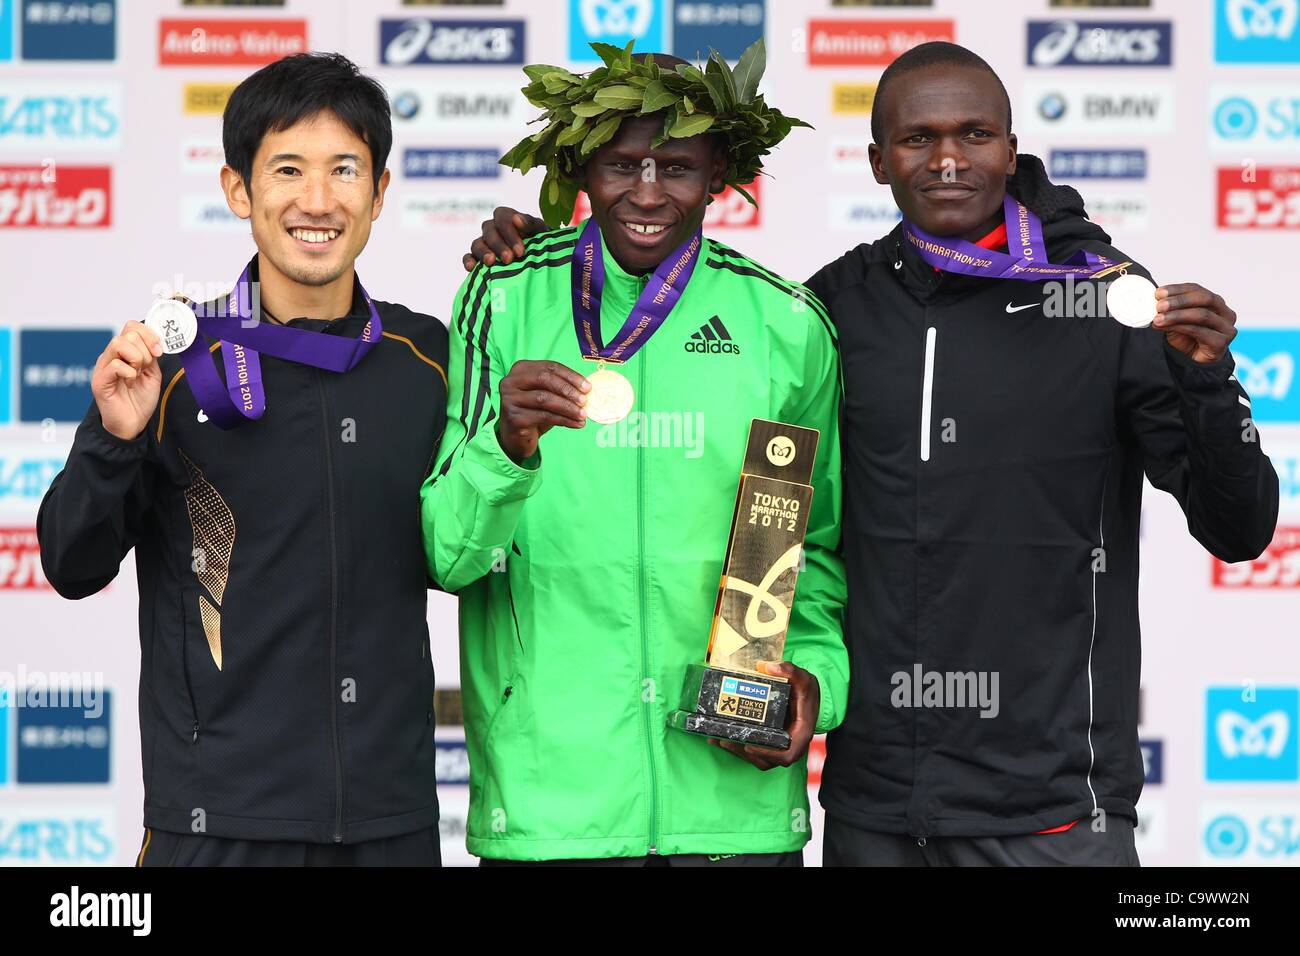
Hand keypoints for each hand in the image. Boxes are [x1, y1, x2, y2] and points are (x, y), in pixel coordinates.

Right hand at [93, 321, 163, 440]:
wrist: (132, 424)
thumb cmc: (140, 400)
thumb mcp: (152, 373)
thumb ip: (151, 356)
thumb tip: (155, 342)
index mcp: (124, 352)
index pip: (132, 326)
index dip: (149, 334)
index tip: (158, 351)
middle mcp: (111, 355)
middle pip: (128, 333)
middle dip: (145, 351)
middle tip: (145, 369)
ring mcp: (103, 366)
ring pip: (119, 343)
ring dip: (136, 359)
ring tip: (136, 375)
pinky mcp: (100, 380)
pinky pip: (115, 364)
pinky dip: (129, 373)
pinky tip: (130, 383)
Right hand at [463, 207, 546, 271]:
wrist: (541, 261)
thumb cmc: (540, 243)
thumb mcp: (541, 231)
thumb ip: (531, 223)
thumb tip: (516, 219)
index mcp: (507, 218)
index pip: (501, 216)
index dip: (509, 232)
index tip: (520, 250)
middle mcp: (493, 229)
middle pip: (489, 231)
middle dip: (499, 245)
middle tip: (509, 259)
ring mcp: (484, 243)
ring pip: (477, 243)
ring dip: (483, 252)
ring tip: (491, 262)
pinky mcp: (477, 258)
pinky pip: (468, 256)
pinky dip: (468, 261)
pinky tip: (471, 268)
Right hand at [496, 360, 589, 462]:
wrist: (516, 436)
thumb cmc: (535, 411)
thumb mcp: (547, 395)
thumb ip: (562, 388)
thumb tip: (587, 389)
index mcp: (521, 369)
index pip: (549, 367)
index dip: (570, 376)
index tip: (588, 387)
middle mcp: (511, 381)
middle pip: (544, 379)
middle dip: (568, 390)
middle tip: (585, 401)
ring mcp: (509, 399)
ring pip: (544, 399)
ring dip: (568, 407)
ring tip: (583, 415)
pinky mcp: (514, 418)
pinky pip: (544, 416)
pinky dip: (563, 420)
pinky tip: (575, 424)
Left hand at [713, 661, 819, 770]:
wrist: (806, 696)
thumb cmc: (805, 690)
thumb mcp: (802, 678)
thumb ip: (790, 670)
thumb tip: (769, 667)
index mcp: (800, 733)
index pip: (786, 754)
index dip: (768, 754)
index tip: (749, 746)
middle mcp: (790, 744)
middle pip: (767, 758)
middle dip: (744, 751)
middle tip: (725, 739)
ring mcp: (779, 746)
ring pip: (758, 758)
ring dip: (737, 751)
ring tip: (718, 738)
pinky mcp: (769, 743)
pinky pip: (753, 752)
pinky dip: (737, 747)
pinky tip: (719, 738)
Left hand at [1154, 283, 1237, 363]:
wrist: (1193, 362)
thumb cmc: (1187, 338)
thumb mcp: (1175, 320)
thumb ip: (1169, 310)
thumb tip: (1153, 302)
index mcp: (1215, 302)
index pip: (1197, 289)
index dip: (1177, 289)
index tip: (1159, 293)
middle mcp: (1225, 313)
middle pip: (1204, 299)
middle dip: (1179, 300)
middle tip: (1160, 305)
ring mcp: (1226, 328)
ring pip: (1202, 315)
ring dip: (1177, 315)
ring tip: (1158, 318)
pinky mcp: (1221, 343)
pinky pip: (1199, 331)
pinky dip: (1180, 327)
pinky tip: (1165, 327)